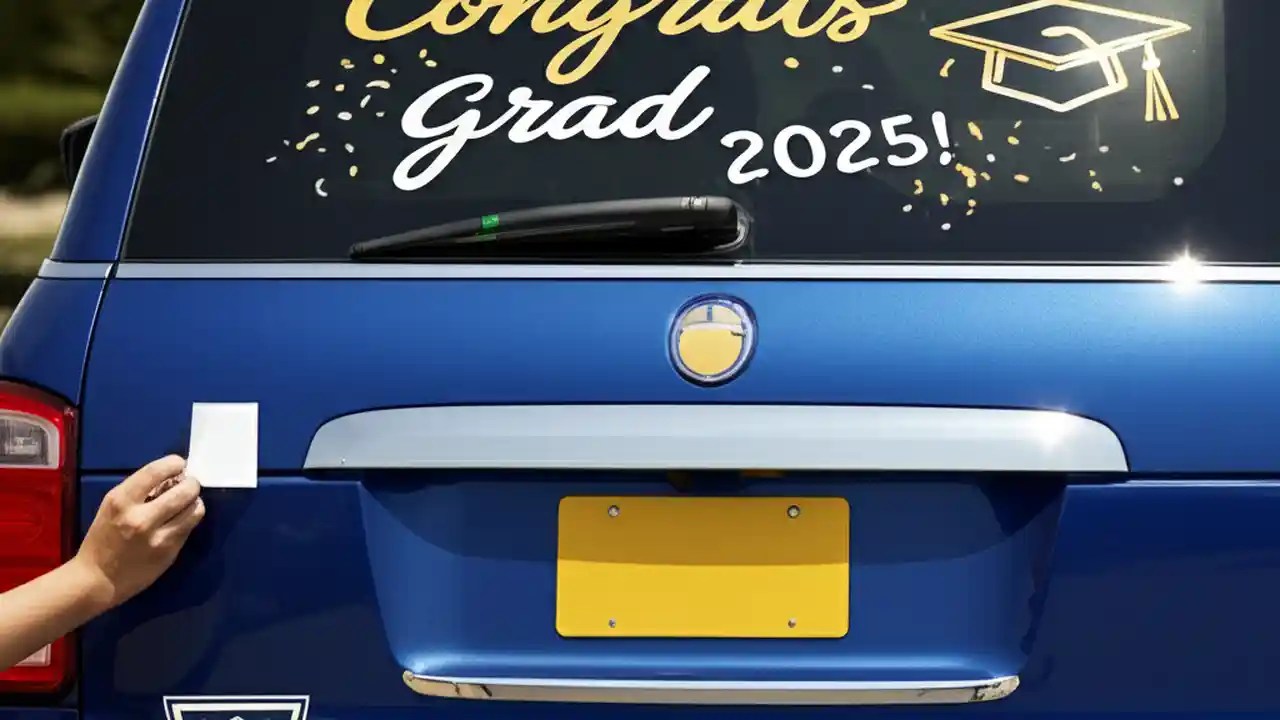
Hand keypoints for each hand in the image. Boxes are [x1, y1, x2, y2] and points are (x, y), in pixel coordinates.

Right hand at [71, 455, 204, 609]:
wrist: (97, 580)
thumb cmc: (103, 540)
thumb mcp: (112, 508)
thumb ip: (139, 492)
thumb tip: (169, 478)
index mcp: (120, 501)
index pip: (154, 472)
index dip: (173, 464)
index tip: (179, 464)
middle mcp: (140, 518)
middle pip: (184, 490)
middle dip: (191, 483)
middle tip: (189, 484)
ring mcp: (158, 537)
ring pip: (194, 509)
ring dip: (195, 502)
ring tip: (189, 502)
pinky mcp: (169, 552)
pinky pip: (190, 527)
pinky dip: (190, 519)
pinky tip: (183, 519)